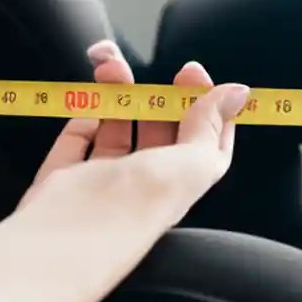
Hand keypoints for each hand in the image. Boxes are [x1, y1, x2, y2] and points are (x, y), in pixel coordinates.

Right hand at [17, 40, 248, 227]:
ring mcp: (100, 182)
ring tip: (109, 63)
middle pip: (159, 132)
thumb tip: (237, 92)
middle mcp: (142, 185)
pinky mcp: (63, 177)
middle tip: (150, 64)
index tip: (194, 74)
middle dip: (157, 95)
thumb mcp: (190, 161)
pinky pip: (77, 139)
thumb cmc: (136, 206)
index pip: (203, 143)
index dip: (204, 108)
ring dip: (117, 93)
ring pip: (116, 128)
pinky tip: (89, 97)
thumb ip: (210, 125)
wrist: (67, 237)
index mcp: (179, 185)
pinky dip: (83, 115)